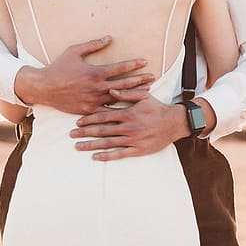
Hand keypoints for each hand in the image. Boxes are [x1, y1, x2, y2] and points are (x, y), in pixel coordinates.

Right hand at [13, 38, 153, 114]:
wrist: (44, 88)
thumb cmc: (59, 67)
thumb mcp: (74, 51)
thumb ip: (93, 45)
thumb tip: (109, 38)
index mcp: (95, 72)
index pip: (120, 68)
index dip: (134, 64)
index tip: (145, 62)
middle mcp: (97, 87)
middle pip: (124, 84)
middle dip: (140, 80)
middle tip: (153, 77)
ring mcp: (93, 100)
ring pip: (118, 98)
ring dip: (133, 95)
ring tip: (147, 93)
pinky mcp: (88, 110)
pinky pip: (107, 110)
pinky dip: (118, 108)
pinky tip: (129, 108)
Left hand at [71, 92, 189, 160]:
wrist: (175, 123)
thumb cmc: (158, 108)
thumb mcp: (143, 96)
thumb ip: (126, 93)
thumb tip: (110, 89)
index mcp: (127, 113)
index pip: (103, 116)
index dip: (89, 119)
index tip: (77, 121)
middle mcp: (128, 127)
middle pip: (101, 131)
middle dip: (84, 133)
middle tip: (71, 135)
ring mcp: (132, 140)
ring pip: (107, 143)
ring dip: (91, 145)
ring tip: (78, 147)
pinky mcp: (138, 150)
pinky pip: (119, 154)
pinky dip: (106, 156)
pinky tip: (95, 157)